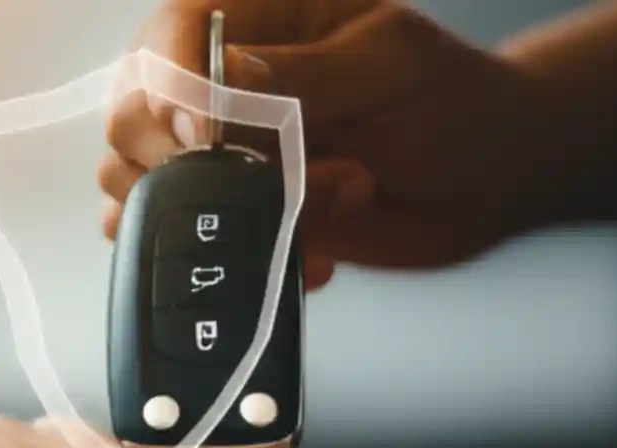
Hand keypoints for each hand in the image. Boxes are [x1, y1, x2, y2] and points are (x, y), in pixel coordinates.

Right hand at [100, 1, 550, 288]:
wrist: (484, 181)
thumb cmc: (452, 104)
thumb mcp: (391, 69)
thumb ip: (305, 75)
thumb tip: (219, 81)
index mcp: (258, 15)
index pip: (172, 32)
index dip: (169, 83)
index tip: (205, 135)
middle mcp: (219, 78)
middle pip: (131, 110)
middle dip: (193, 160)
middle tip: (275, 178)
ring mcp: (216, 148)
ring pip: (137, 179)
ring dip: (214, 212)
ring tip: (312, 212)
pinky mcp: (223, 207)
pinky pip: (171, 234)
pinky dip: (213, 255)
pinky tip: (291, 255)